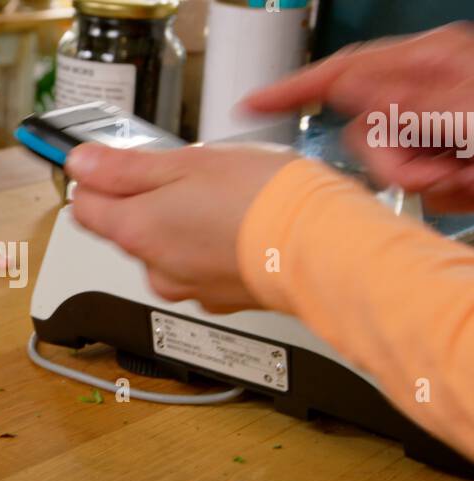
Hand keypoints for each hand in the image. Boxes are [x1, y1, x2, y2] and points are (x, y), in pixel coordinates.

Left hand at [65, 142, 299, 312]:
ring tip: (223, 198)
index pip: (83, 208)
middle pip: (127, 227)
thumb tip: (81, 163)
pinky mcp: (220, 297)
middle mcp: (154, 269)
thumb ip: (124, 167)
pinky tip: (240, 225)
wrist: (324, 246)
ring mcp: (188, 287)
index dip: (94, 180)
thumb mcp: (187, 162)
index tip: (107, 164)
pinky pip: (200, 265)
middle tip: (188, 173)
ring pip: (166, 247)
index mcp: (136, 232)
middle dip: (147, 199)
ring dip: (183, 223)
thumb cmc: (263, 201)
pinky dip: (211, 246)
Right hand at [243, 23, 473, 211]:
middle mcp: (425, 93)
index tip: (251, 105)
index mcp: (427, 63)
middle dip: (392, 161)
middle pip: (360, 133)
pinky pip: (414, 186)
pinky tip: (468, 180)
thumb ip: (404, 103)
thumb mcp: (463, 107)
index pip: (339, 71)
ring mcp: (432, 127)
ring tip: (464, 174)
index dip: (290, 91)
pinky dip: (443, 193)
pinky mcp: (440, 160)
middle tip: (436, 170)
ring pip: (384, 166)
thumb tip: (349, 91)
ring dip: (422, 180)